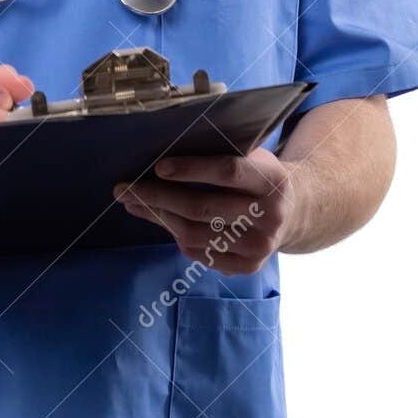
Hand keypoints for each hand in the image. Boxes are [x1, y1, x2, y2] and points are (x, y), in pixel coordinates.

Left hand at [113, 148, 299, 275]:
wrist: (294, 213)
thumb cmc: (257, 175)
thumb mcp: (251, 155)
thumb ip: (219, 153)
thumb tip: (161, 150)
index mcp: (271, 180)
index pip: (228, 172)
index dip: (192, 169)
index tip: (158, 167)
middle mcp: (270, 216)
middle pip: (203, 208)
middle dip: (157, 197)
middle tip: (124, 188)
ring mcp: (260, 246)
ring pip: (195, 234)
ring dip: (157, 217)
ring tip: (131, 203)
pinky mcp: (249, 267)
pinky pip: (200, 253)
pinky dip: (174, 236)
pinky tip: (158, 219)